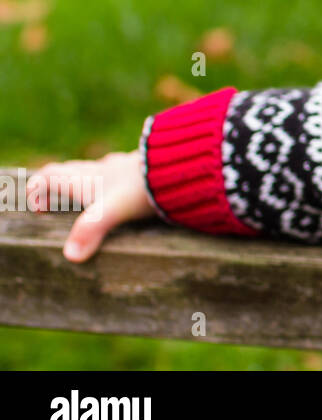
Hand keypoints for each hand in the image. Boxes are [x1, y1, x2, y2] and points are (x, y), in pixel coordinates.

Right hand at [25, 150, 156, 262]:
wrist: (185, 163)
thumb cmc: (144, 186)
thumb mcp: (113, 210)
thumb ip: (91, 229)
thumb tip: (71, 256)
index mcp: (88, 178)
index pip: (50, 175)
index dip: (38, 190)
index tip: (39, 210)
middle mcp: (104, 169)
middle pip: (71, 171)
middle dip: (59, 186)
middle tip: (56, 206)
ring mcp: (126, 166)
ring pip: (98, 169)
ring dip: (89, 183)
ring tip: (91, 202)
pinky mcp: (146, 166)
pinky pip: (124, 171)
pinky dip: (117, 181)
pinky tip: (128, 191)